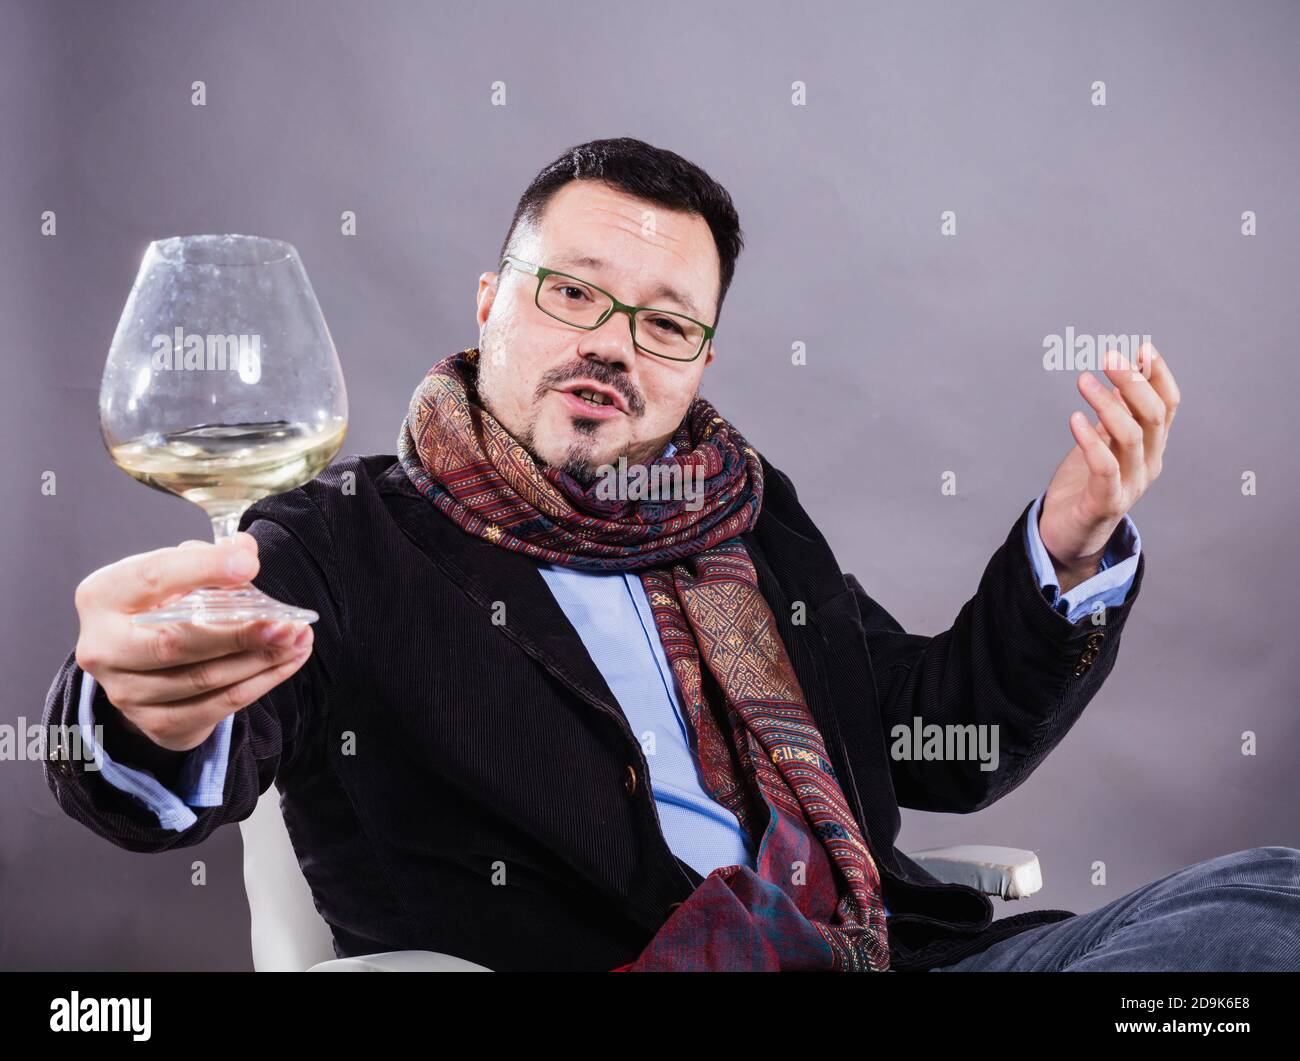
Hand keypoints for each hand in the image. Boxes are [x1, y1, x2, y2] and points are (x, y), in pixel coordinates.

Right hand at [73, 533, 313, 751]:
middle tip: (287, 624)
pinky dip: (261, 683)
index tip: (250, 565)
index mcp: (103, 596)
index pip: (153, 578)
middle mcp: (102, 647)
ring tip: (299, 639)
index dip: (203, 568)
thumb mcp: (177, 574)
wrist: (142, 667)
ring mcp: (125, 692)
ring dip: (261, 660)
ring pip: (204, 679)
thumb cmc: (163, 607)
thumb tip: (244, 552)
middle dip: (240, 634)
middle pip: (176, 642)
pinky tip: (288, 662)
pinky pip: (217, 706)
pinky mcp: (155, 723)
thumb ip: (209, 558)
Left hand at [1039, 342, 1179, 587]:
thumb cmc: (1084, 483)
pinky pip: (1105, 467)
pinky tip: (1075, 419)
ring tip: (1083, 380)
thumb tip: (1123, 370)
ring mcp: (1131, 484)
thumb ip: (1116, 413)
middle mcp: (1149, 464)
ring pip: (1130, 436)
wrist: (1068, 535)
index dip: (1159, 376)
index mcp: (1152, 447)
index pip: (1167, 406)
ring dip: (1108, 403)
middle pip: (1151, 416)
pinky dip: (1091, 440)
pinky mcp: (1106, 502)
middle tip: (1110, 357)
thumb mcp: (1104, 441)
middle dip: (1134, 383)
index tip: (1143, 347)